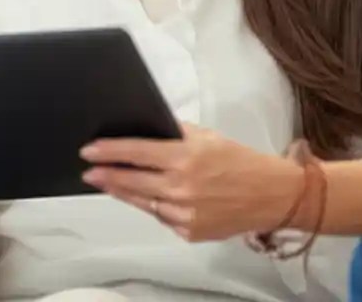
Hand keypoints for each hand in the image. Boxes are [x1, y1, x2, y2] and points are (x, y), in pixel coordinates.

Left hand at [81, 123, 305, 241]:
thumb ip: (175, 133)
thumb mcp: (208, 137)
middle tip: (89, 171)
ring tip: (108, 183)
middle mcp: (183, 186)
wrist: (272, 195)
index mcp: (187, 157)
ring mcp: (185, 213)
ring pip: (142, 202)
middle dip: (106, 175)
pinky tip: (148, 197)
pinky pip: (161, 217)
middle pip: (131, 181)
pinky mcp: (189, 231)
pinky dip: (153, 206)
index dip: (109, 151)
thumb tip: (144, 130)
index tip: (89, 150)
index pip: (136, 152)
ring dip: (123, 192)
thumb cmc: (241, 161)